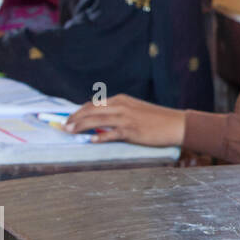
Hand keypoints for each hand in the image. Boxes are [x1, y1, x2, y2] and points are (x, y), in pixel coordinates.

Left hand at [65, 94, 185, 146]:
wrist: (176, 124)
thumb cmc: (157, 119)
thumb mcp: (136, 110)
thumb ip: (118, 113)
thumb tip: (99, 123)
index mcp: (122, 100)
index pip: (94, 104)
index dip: (78, 111)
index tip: (67, 118)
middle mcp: (122, 106)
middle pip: (92, 110)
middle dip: (74, 118)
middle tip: (62, 125)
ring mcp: (126, 118)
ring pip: (97, 120)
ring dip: (80, 125)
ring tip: (69, 131)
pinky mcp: (132, 130)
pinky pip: (112, 133)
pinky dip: (100, 136)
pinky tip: (90, 140)